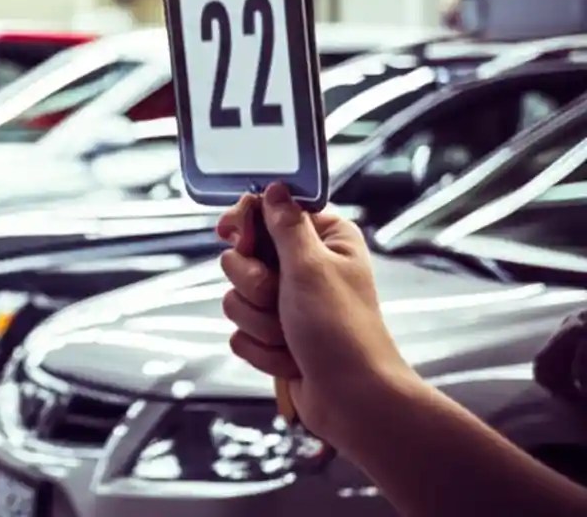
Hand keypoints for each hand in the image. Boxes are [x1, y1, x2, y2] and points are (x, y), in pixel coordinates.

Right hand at [215, 183, 414, 445]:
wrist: (352, 400)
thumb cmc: (341, 332)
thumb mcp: (311, 268)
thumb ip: (286, 226)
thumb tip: (274, 188)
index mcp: (323, 239)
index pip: (269, 209)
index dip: (247, 223)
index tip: (237, 237)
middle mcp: (304, 266)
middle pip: (243, 256)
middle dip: (253, 285)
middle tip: (278, 298)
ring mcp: (287, 303)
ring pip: (236, 297)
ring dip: (258, 322)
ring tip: (289, 336)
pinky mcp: (274, 334)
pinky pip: (239, 331)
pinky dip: (261, 348)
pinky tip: (289, 357)